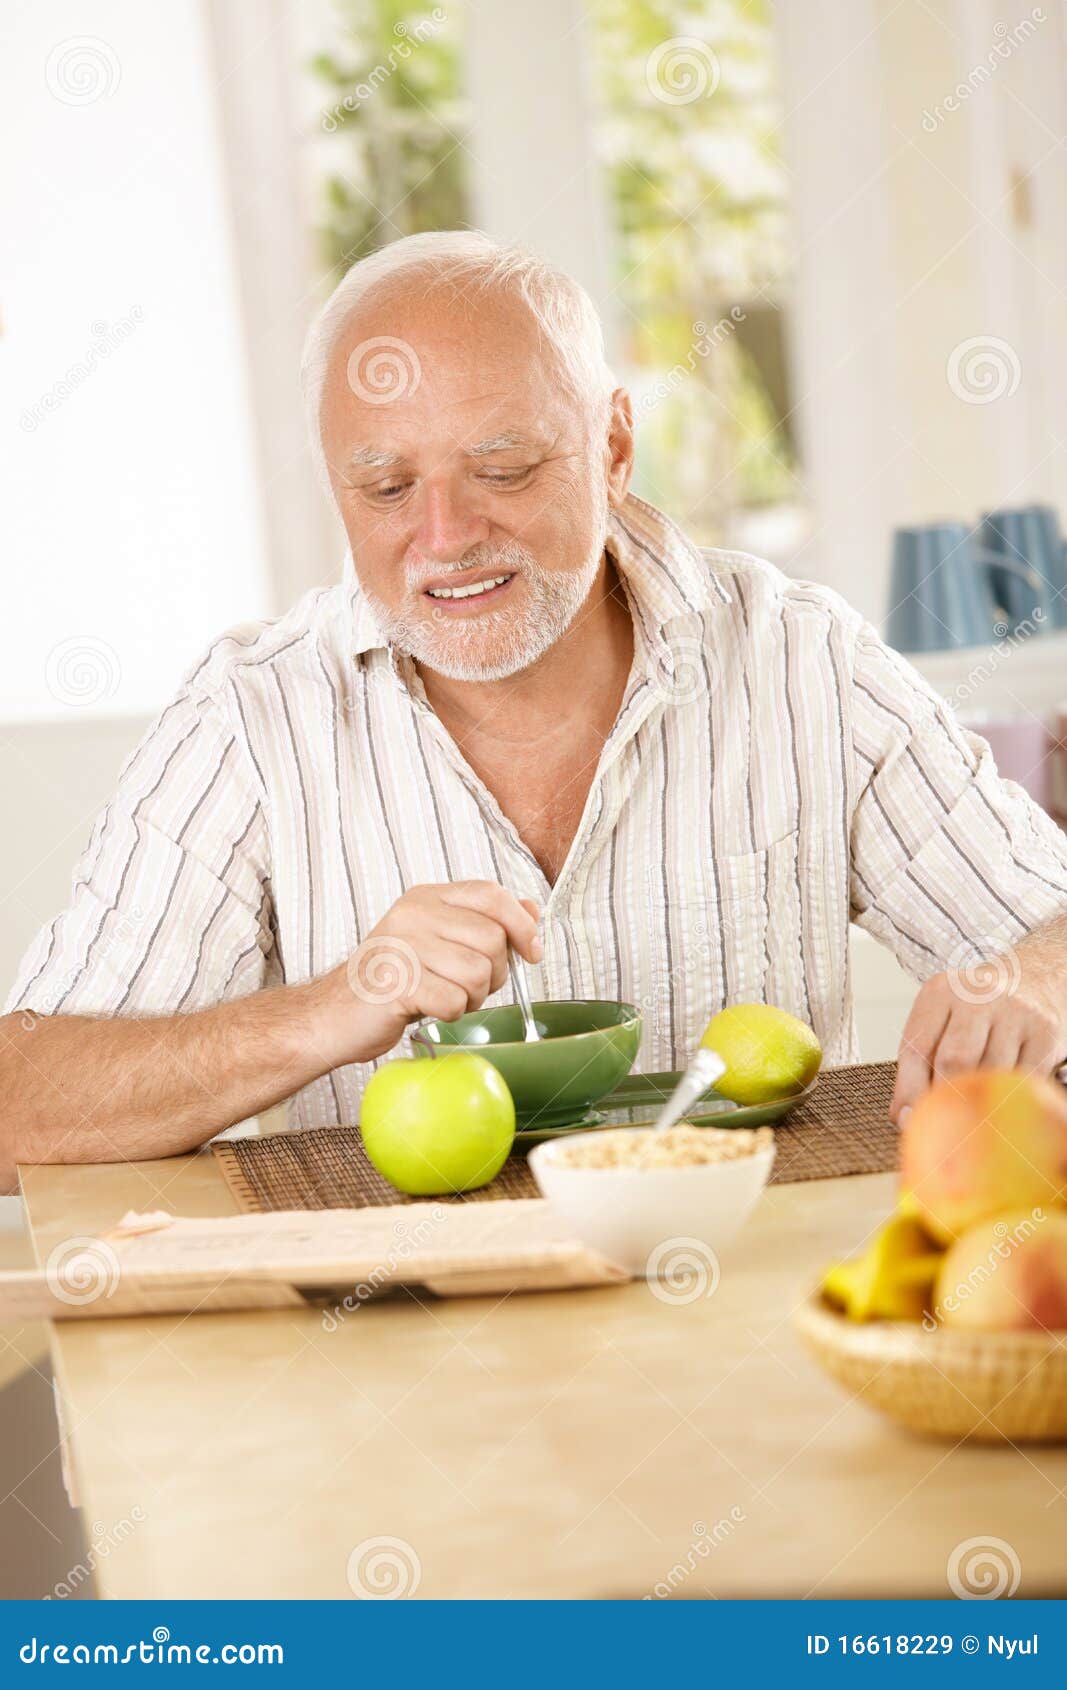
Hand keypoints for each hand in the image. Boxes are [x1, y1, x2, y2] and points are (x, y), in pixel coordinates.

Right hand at [308, 881, 541, 1065]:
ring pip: (477, 973)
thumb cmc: (393, 980)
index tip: (531, 951)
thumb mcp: (441, 942)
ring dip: (471, 997)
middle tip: (467, 985)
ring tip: (445, 997)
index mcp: (427, 898)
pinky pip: (453, 1002)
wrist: (334, 1014)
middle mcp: (414, 914)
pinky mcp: (396, 983)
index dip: (522, 924)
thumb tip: (532, 910)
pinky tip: (428, 1009)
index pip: (491, 895)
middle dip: (494, 973)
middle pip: (492, 939)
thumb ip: (485, 924)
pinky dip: (449, 1014)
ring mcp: (402, 947)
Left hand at [890, 947, 1066, 1124]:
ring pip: (992, 1072)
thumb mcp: (940, 1022)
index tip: (909, 1121)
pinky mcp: (1045, 1031)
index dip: (910, 1090)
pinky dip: (1014, 1096)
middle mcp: (977, 995)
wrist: (1031, 981)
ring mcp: (1015, 1011)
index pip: (916, 1047)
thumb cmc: (975, 1012)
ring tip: (976, 1114)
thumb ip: (918, 1063)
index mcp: (940, 992)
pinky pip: (1026, 1078)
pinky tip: (1006, 1101)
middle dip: (946, 1097)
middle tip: (947, 1123)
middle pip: (954, 1060)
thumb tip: (905, 1118)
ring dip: (982, 1100)